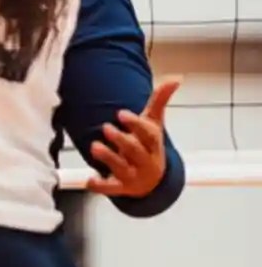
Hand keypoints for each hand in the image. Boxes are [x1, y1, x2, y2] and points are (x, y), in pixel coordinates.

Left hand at [86, 77, 180, 197]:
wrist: (153, 181)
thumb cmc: (148, 145)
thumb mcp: (153, 124)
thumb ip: (159, 101)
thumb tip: (175, 78)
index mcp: (152, 144)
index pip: (147, 134)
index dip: (135, 124)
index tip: (121, 113)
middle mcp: (145, 161)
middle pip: (135, 151)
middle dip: (121, 140)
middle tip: (106, 128)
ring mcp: (133, 175)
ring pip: (121, 168)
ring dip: (108, 158)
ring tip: (94, 147)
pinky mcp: (120, 187)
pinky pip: (110, 188)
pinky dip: (100, 186)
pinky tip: (89, 181)